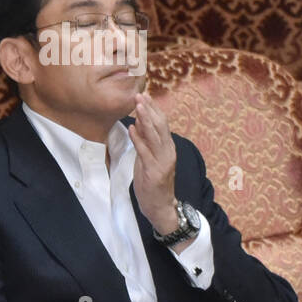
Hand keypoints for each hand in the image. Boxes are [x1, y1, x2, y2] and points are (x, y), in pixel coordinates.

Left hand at [129, 92, 178, 235]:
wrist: (161, 207)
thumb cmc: (154, 183)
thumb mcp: (150, 159)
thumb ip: (147, 143)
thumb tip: (138, 124)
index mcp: (168, 148)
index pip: (162, 124)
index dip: (154, 109)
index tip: (144, 95)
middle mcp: (168, 152)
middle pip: (160, 126)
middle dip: (149, 110)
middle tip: (140, 95)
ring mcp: (163, 162)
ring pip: (155, 136)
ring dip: (145, 120)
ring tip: (138, 106)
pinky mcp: (154, 172)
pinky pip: (145, 152)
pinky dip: (139, 140)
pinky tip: (132, 128)